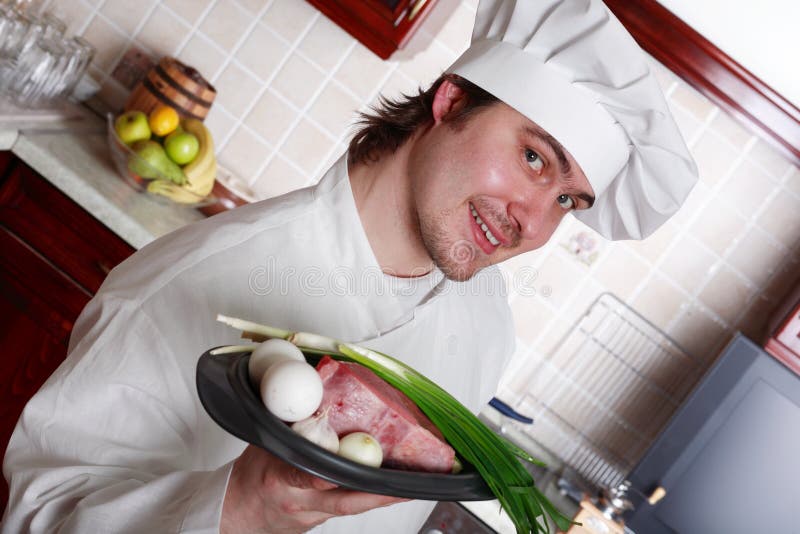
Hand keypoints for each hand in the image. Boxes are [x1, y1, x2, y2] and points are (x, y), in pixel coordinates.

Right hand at [220, 445, 407, 533]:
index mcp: (280, 479)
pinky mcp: (319, 521)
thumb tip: (314, 397)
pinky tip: (383, 491)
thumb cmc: (250, 478)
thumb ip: (290, 427)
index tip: (341, 467)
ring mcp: (311, 515)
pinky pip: (346, 509)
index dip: (323, 474)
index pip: (304, 475)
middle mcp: (299, 501)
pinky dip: (365, 499)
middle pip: (342, 501)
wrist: (237, 514)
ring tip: (403, 487)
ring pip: (349, 508)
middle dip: (374, 495)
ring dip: (377, 498)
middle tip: (399, 486)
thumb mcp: (263, 447)